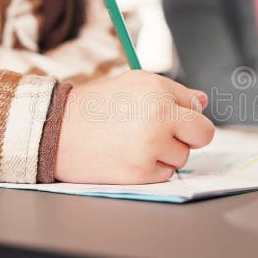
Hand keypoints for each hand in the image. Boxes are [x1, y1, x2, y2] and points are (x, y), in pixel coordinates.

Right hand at [55, 71, 214, 183]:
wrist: (53, 130)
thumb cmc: (93, 106)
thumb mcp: (132, 84)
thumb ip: (172, 92)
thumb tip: (203, 101)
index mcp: (159, 90)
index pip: (198, 108)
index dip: (184, 115)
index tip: (170, 118)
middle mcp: (160, 115)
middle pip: (203, 135)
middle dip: (188, 137)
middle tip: (163, 135)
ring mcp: (152, 146)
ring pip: (183, 157)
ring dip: (166, 154)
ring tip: (134, 143)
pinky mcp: (141, 172)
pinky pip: (166, 174)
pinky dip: (151, 169)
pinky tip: (128, 157)